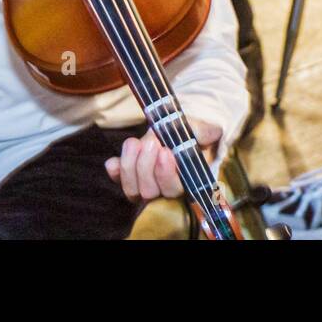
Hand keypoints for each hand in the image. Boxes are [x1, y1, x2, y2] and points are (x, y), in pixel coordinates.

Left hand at [105, 118, 221, 202]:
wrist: (175, 129)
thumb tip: (208, 132)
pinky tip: (113, 161)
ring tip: (134, 142)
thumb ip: (204, 132)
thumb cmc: (190, 133)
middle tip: (151, 141)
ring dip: (130, 166)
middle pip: (149, 192)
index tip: (166, 151)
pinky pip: (118, 181)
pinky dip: (115, 172)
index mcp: (186, 183)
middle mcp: (163, 190)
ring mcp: (144, 185)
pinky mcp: (128, 177)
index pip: (174, 190)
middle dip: (147, 166)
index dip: (166, 174)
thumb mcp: (199, 129)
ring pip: (132, 189)